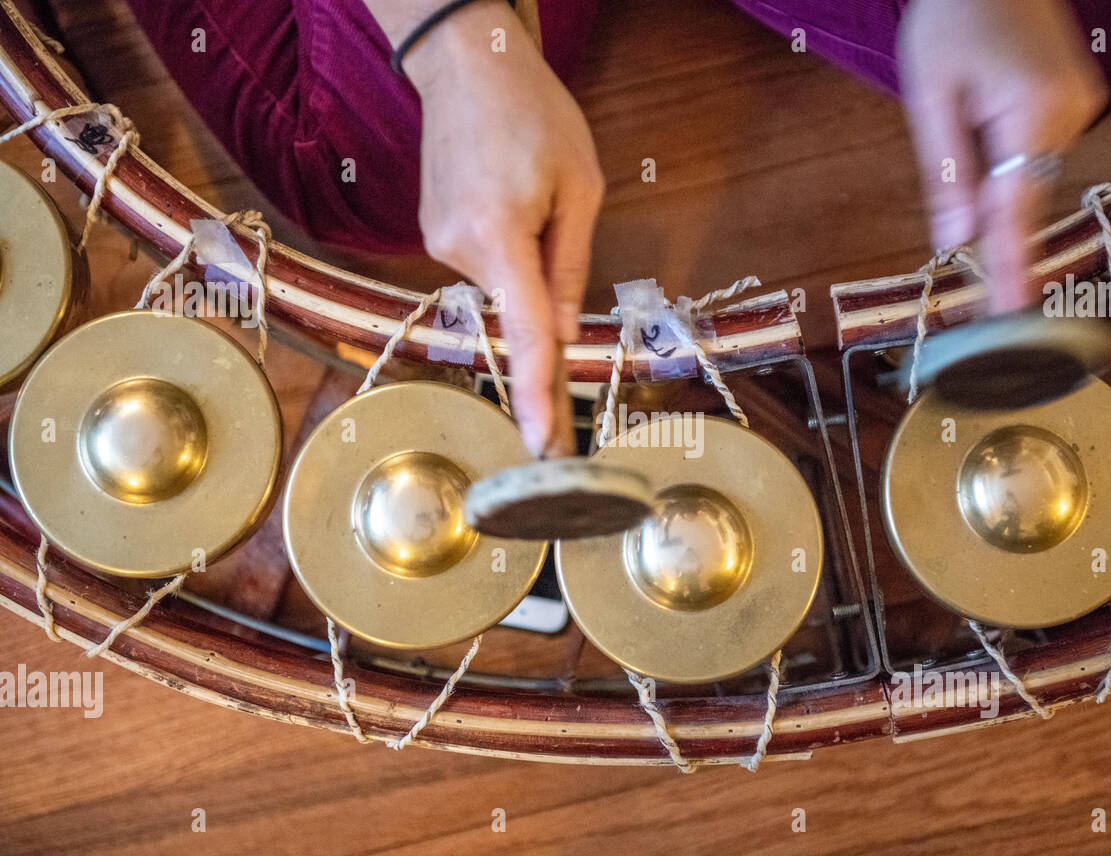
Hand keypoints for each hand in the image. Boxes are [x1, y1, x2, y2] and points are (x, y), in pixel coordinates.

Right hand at [393, 0, 603, 455]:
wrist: (465, 63)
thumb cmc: (533, 113)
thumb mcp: (580, 186)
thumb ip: (571, 265)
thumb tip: (561, 334)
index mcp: (498, 235)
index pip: (524, 334)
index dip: (537, 393)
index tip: (543, 440)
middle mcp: (456, 249)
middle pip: (518, 305)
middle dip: (545, 287)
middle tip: (554, 216)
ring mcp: (437, 244)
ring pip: (502, 285)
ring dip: (525, 259)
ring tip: (527, 189)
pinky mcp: (432, 237)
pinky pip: (484, 264)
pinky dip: (506, 248)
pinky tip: (506, 198)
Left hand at [898, 0, 1106, 311]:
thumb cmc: (950, 17)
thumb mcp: (930, 94)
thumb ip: (946, 172)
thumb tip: (955, 241)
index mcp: (1034, 110)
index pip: (1019, 208)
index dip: (1011, 267)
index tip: (1010, 315)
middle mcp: (1071, 113)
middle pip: (1025, 195)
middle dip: (991, 225)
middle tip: (971, 264)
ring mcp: (1081, 106)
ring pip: (1029, 176)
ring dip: (995, 184)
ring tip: (963, 130)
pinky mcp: (1077, 101)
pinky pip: (1037, 153)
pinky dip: (1008, 162)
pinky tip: (983, 127)